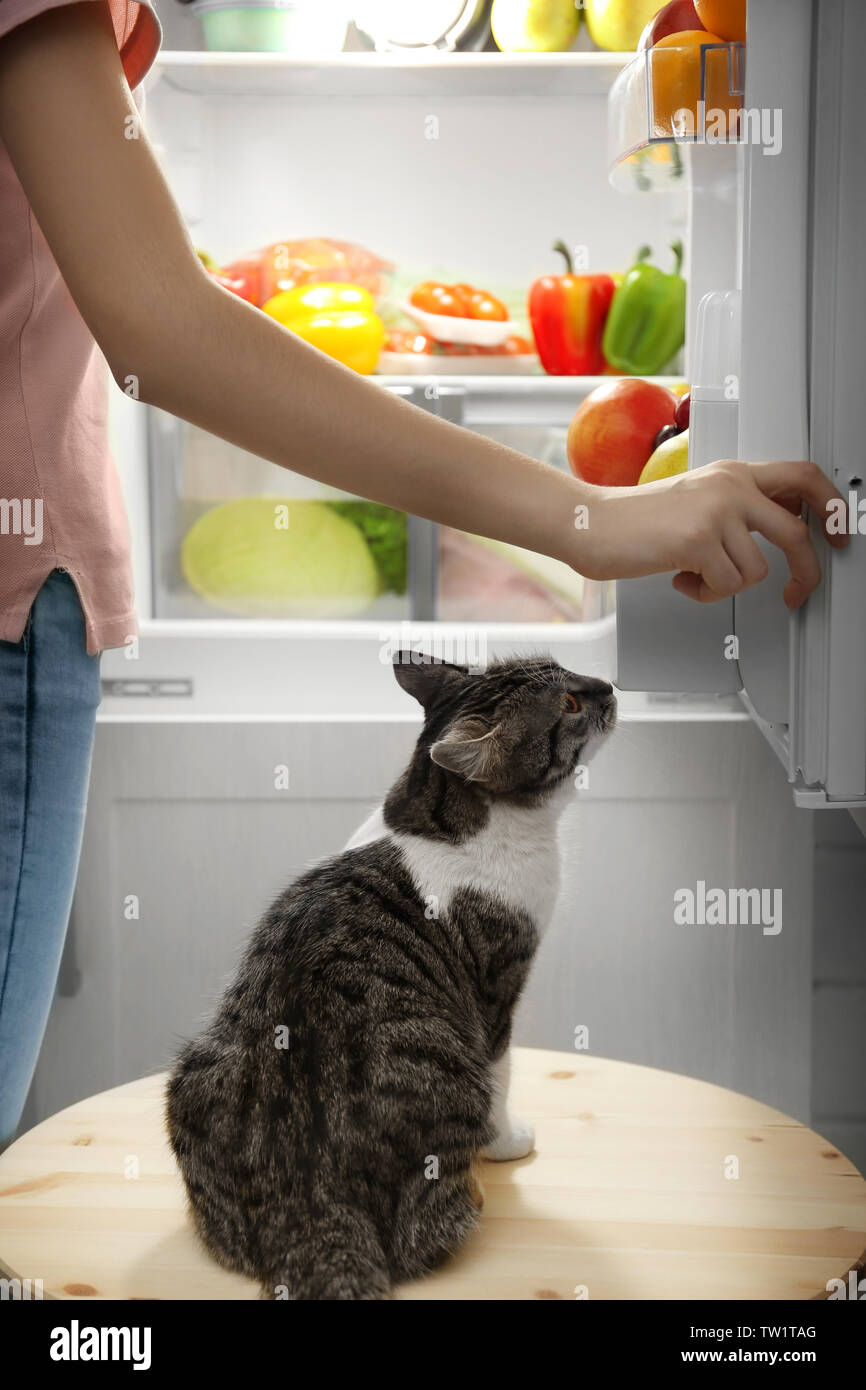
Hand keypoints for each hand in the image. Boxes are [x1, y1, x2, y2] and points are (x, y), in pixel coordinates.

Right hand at [576, 459, 849, 608]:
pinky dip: (704, 593)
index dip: (830, 508)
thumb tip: (782, 529)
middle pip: (796, 532)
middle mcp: (731, 486)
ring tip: (697, 574)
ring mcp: (716, 511)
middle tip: (798, 591)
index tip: (837, 534)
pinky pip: (725, 585)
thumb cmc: (637, 520)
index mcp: (734, 473)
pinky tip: (681, 578)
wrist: (592, 523)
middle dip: (806, 571)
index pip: (803, 477)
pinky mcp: (698, 540)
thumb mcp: (697, 500)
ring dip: (726, 585)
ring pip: (756, 570)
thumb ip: (738, 508)